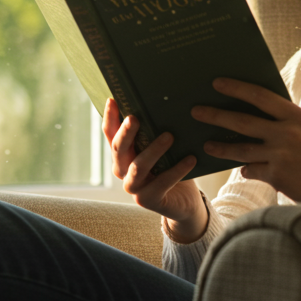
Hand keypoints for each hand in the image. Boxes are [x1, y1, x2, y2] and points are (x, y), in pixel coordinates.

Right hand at [102, 98, 208, 241]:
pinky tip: (190, 159)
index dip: (110, 118)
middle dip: (126, 133)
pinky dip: (177, 170)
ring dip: (153, 150)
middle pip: (119, 149)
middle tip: (134, 118)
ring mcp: (133, 187)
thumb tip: (162, 101)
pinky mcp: (148, 200)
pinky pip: (162, 183)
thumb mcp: (162, 147)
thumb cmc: (171, 166)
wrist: (184, 200)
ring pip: (138, 167)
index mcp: (122, 154)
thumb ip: (155, 131)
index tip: (112, 100)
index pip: (110, 134)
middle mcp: (122, 170)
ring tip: (169, 136)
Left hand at [192, 78, 300, 207]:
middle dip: (216, 115)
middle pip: (242, 121)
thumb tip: (257, 115)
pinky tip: (244, 169)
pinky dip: (247, 169)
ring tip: (206, 144)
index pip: (260, 96)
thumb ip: (287, 122)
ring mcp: (281, 155)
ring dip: (220, 147)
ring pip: (240, 149)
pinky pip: (251, 170)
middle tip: (196, 111)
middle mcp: (287, 133)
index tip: (216, 83)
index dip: (236, 88)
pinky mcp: (277, 176)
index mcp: (297, 116)